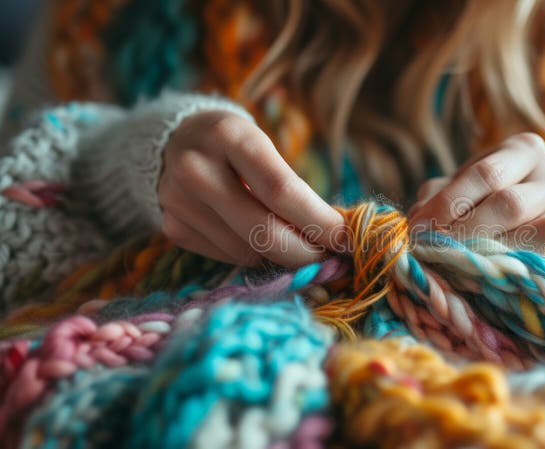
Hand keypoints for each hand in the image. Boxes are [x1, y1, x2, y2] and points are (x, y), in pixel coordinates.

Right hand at [159, 110, 343, 265]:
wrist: (171, 141)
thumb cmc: (234, 145)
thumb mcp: (263, 147)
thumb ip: (294, 188)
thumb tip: (335, 237)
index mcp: (229, 136)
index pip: (282, 191)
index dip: (319, 221)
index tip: (345, 238)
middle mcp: (197, 168)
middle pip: (264, 230)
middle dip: (306, 252)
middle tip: (329, 256)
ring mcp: (179, 201)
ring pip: (247, 251)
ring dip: (279, 255)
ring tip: (293, 241)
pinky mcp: (171, 227)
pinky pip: (226, 257)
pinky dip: (251, 255)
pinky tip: (254, 237)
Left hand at [408, 133, 544, 252]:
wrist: (514, 225)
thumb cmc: (478, 197)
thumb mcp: (456, 188)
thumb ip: (437, 198)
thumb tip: (419, 224)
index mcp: (525, 149)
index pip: (485, 175)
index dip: (449, 204)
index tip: (418, 229)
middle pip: (509, 204)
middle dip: (465, 231)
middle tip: (432, 249)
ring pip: (527, 234)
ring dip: (482, 251)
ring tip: (448, 260)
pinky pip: (535, 256)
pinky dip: (500, 264)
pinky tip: (476, 270)